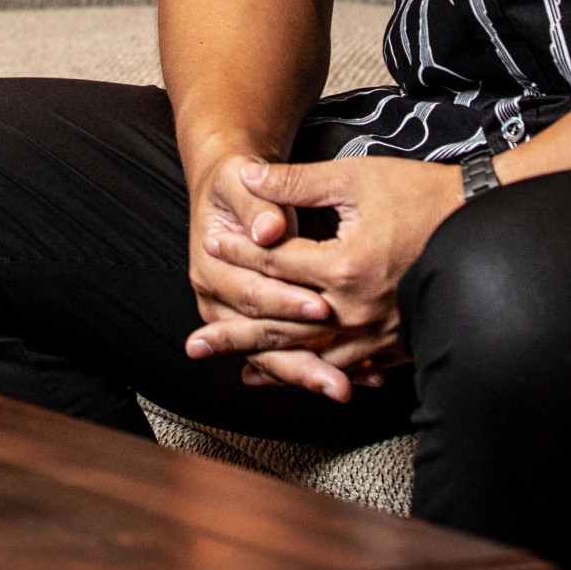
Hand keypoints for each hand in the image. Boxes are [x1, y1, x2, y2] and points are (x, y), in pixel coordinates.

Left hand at [184, 155, 466, 402]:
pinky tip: (305, 377)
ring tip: (239, 373)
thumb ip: (298, 181)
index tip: (209, 246)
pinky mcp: (398, 341)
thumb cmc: (422, 194)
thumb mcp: (356, 178)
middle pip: (283, 326)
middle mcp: (357, 309)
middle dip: (236, 335)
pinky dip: (323, 371)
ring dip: (275, 365)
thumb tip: (246, 174)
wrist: (483, 219)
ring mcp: (379, 332)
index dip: (240, 254)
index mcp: (343, 267)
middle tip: (194, 347)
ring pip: (315, 355)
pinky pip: (352, 365)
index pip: (276, 264)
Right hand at [185, 140, 334, 368]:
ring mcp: (240, 316)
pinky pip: (292, 351)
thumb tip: (267, 229)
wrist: (227, 189)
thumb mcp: (238, 181)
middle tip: (338, 379)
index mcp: (210, 269)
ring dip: (314, 374)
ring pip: (276, 356)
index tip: (320, 308)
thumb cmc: (235, 182)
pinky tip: (360, 376)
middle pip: (262, 338)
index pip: (250, 294)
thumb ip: (255, 205)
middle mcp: (220, 300)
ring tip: (350, 388)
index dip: (285, 302)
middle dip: (302, 362)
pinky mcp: (263, 322)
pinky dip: (326, 364)